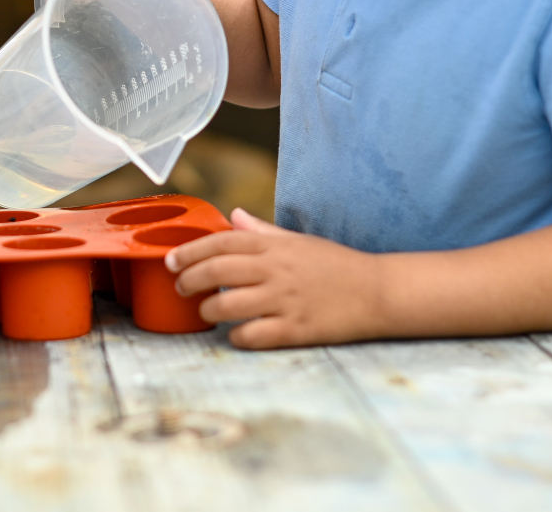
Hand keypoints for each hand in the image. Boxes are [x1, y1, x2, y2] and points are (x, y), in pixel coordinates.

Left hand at [167, 207, 384, 348]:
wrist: (379, 292)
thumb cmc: (337, 265)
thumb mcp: (299, 241)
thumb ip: (263, 231)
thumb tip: (234, 216)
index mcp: (275, 246)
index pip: (221, 242)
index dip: (190, 250)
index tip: (172, 260)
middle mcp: (276, 270)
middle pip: (216, 271)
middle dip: (189, 279)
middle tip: (181, 287)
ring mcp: (286, 300)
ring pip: (228, 305)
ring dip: (209, 310)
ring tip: (207, 311)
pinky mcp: (297, 329)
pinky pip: (254, 335)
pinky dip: (237, 336)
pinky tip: (237, 334)